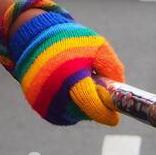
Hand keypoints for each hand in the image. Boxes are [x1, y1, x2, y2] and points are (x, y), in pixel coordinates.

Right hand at [0, 0, 124, 126]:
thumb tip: (120, 90)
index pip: (90, 103)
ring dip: (80, 109)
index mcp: (71, 74)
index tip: (114, 117)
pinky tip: (70, 93)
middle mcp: (53, 89)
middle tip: (98, 97)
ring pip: (70, 116)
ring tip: (81, 88)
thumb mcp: (97, 47)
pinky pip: (58, 115)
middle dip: (93, 108)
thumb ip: (112, 67)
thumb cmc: (71, 41)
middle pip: (81, 113)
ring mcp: (42, 98)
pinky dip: (67, 108)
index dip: (105, 113)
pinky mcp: (35, 103)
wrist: (34, 37)